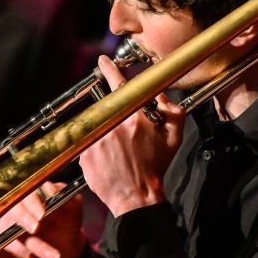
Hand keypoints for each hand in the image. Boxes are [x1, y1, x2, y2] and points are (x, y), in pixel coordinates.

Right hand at [0, 182, 85, 257]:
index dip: (33, 204)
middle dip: (25, 219)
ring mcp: (9, 223)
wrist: (65, 241)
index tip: (43, 214)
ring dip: (34, 247)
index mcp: (32, 192)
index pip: (27, 193)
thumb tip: (49, 189)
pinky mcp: (7, 239)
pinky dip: (31, 256)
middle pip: (14, 210)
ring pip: (13, 233)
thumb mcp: (72, 205)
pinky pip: (13, 248)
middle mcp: (16, 205)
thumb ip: (64, 194)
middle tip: (37, 229)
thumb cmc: (67, 218)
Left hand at [79, 55, 184, 216]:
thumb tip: (160, 96)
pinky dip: (97, 147)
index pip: (120, 86)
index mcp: (133, 117)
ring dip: (106, 133)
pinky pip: (89, 141)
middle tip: (126, 138)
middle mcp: (111, 124)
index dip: (110, 70)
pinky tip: (109, 160)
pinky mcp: (84, 152)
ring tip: (118, 153)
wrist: (136, 196)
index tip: (103, 61)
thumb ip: (172, 110)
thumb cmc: (155, 167)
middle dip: (116, 118)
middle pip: (109, 109)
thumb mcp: (174, 137)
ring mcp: (95, 138)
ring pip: (98, 125)